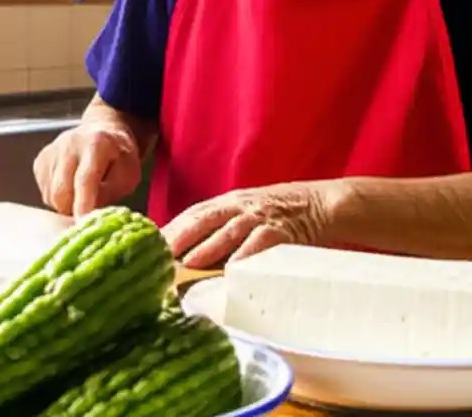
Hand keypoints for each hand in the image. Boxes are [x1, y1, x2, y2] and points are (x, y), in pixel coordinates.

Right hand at [33, 122, 142, 216]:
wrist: (102, 132)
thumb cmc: (119, 157)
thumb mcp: (128, 175)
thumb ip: (110, 193)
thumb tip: (89, 217)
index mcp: (96, 143)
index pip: (84, 179)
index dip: (83, 204)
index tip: (82, 224)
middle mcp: (68, 144)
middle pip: (62, 191)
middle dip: (74, 209)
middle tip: (89, 211)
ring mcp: (51, 152)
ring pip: (51, 195)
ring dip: (66, 205)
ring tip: (82, 195)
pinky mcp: (40, 161)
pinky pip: (44, 192)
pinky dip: (58, 198)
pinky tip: (71, 188)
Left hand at [161, 181, 340, 268]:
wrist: (321, 204)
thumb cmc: (276, 215)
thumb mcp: (244, 213)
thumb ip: (218, 229)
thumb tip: (183, 252)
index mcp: (228, 203)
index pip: (194, 213)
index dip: (172, 228)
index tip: (150, 243)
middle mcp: (240, 207)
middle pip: (205, 218)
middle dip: (181, 235)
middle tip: (160, 253)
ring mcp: (261, 218)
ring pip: (229, 232)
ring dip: (208, 248)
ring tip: (189, 263)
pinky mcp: (282, 232)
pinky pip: (261, 244)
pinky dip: (246, 256)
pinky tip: (233, 270)